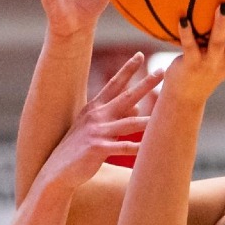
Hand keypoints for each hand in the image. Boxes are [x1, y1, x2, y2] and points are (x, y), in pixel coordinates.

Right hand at [34, 53, 161, 193]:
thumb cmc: (78, 149)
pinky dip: (138, 147)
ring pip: (129, 122)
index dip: (127, 69)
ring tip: (167, 111)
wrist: (57, 170)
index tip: (140, 54)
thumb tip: (138, 105)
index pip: (114, 84)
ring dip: (148, 118)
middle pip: (126, 96)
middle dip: (145, 84)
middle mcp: (97, 116)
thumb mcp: (95, 127)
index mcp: (95, 108)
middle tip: (162, 71)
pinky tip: (151, 147)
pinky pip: (123, 147)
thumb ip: (117, 115)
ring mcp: (97, 131)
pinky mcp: (98, 149)